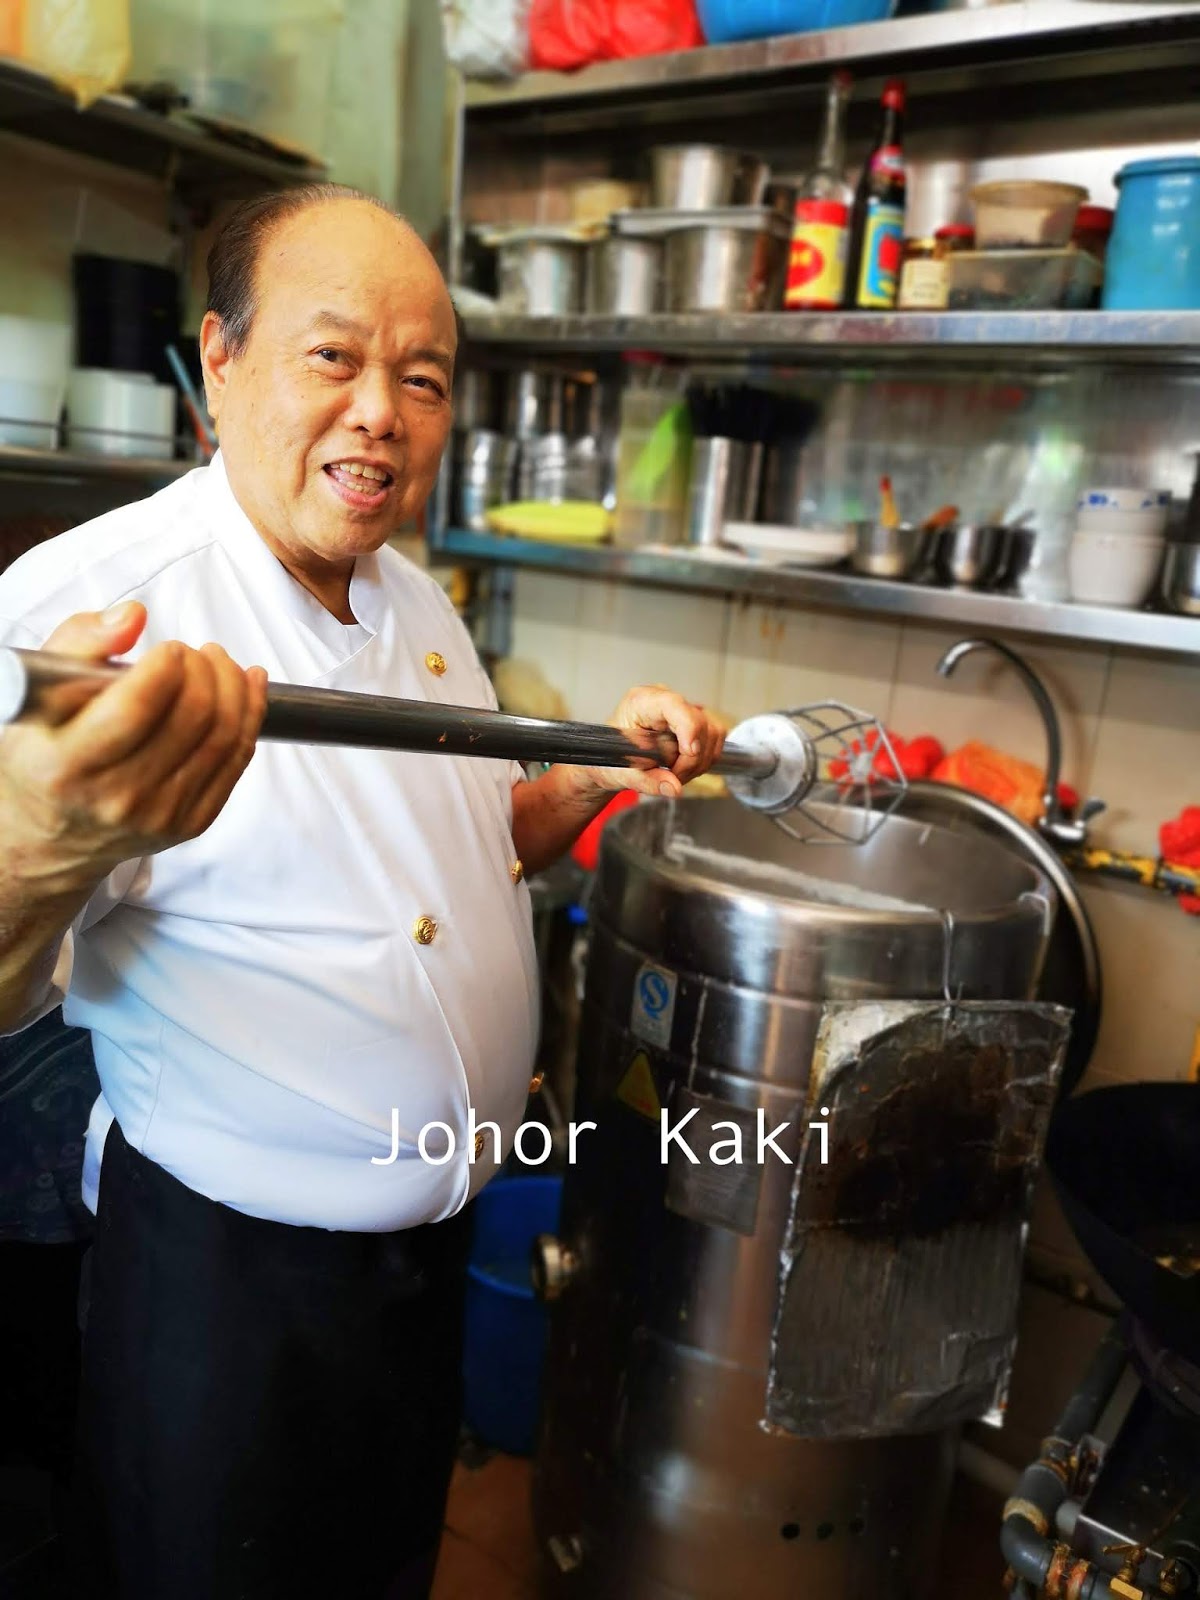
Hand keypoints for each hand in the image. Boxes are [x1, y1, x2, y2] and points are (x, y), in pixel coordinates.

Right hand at [0, 603, 266, 896]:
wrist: (48, 833)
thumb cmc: (42, 756)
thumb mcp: (35, 695)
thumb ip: (79, 642)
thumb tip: (132, 616)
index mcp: (68, 766)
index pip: (136, 707)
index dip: (167, 665)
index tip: (168, 647)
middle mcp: (116, 798)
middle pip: (192, 716)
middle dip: (203, 668)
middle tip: (191, 652)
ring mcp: (159, 815)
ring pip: (224, 735)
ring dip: (231, 684)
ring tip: (214, 661)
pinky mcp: (191, 823)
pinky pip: (237, 758)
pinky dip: (250, 712)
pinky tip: (245, 684)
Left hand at [574, 684, 726, 802]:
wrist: (609, 761)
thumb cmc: (609, 759)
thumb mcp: (622, 774)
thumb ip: (648, 781)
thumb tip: (674, 788)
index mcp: (641, 702)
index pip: (675, 705)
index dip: (689, 728)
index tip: (689, 753)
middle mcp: (664, 700)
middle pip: (699, 723)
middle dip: (690, 758)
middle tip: (672, 777)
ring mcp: (681, 710)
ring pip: (712, 733)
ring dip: (699, 761)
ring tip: (675, 774)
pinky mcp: (693, 723)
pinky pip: (714, 739)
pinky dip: (704, 760)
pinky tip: (683, 768)